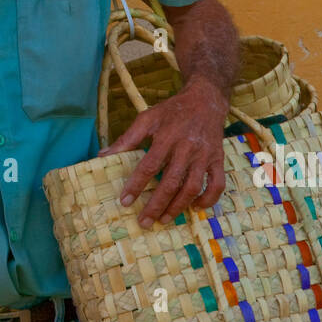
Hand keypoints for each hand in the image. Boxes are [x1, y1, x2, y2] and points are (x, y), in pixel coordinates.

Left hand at [99, 79, 228, 226]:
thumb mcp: (147, 118)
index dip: (136, 185)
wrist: (205, 100)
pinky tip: (195, 207)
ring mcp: (204, 155)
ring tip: (164, 219)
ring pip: (193, 186)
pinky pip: (217, 184)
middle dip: (156, 204)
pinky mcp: (218, 160)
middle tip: (143, 222)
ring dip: (178, 206)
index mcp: (166, 137)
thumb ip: (126, 139)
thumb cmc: (172, 111)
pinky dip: (208, 199)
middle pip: (171, 181)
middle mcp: (187, 148)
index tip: (125, 202)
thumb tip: (102, 156)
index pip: (149, 165)